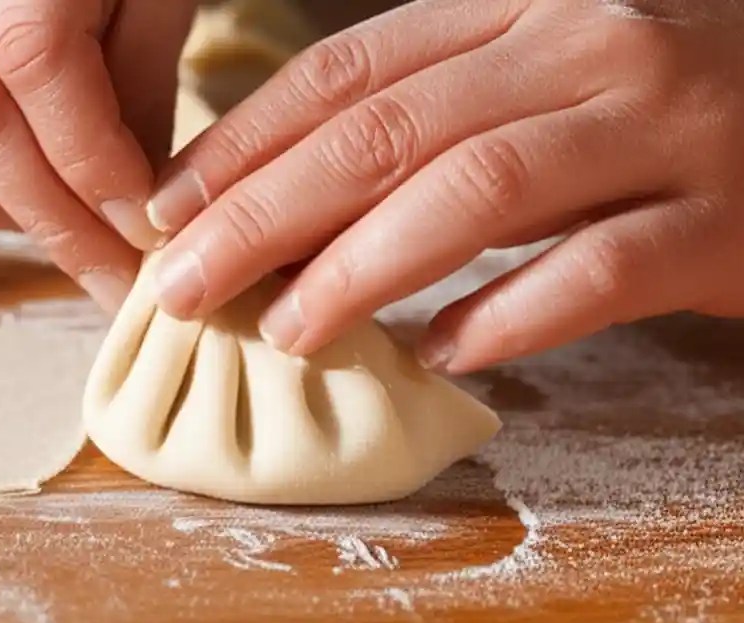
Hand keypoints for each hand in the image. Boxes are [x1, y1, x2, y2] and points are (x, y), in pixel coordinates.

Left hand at [145, 0, 743, 371]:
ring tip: (286, 330)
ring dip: (360, 269)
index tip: (168, 204)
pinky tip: (441, 353)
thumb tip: (288, 207)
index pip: (351, 66)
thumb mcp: (537, 81)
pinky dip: (508, 315)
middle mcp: (586, 48)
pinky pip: (598, 271)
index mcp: (523, 8)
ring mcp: (660, 128)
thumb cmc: (660, 108)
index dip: (245, 138)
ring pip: (478, 190)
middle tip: (184, 284)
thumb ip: (431, 122)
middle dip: (265, 213)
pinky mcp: (721, 220)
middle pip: (389, 130)